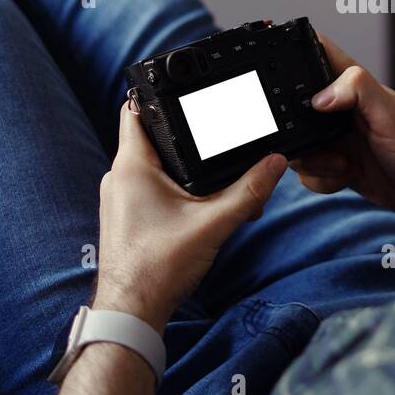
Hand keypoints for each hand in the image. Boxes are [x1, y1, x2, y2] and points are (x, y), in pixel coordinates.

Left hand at [93, 103, 287, 330]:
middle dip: (183, 129)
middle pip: (150, 134)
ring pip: (152, 163)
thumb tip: (276, 163)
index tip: (182, 83)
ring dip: (181, 161)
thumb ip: (248, 190)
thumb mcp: (214, 224)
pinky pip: (149, 186)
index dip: (157, 90)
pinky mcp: (125, 216)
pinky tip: (199, 200)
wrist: (131, 311)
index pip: (136, 108)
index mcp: (132, 166)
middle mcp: (118, 177)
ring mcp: (119, 197)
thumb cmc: (158, 268)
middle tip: (213, 124)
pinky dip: (174, 184)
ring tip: (214, 166)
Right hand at [290, 33, 394, 242]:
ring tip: (342, 163)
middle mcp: (339, 109)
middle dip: (297, 130)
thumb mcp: (389, 112)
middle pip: (292, 107)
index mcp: (352, 85)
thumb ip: (357, 90)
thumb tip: (319, 96)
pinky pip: (308, 172)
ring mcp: (335, 137)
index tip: (278, 68)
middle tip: (323, 142)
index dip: (294, 51)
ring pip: (296, 144)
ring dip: (314, 161)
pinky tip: (346, 176)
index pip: (316, 53)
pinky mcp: (334, 164)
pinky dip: (322, 179)